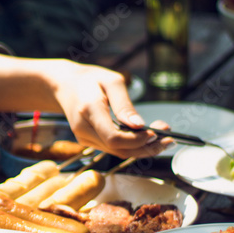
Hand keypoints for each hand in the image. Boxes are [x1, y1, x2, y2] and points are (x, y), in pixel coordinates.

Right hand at [47, 60, 167, 158]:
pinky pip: (113, 149)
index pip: (114, 137)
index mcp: (89, 110)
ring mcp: (84, 138)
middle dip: (146, 148)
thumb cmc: (89, 80)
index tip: (155, 133)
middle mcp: (84, 129)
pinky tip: (147, 138)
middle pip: (118, 149)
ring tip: (163, 138)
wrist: (64, 86)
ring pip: (117, 152)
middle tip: (169, 139)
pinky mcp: (89, 142)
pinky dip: (132, 146)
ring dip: (142, 149)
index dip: (137, 140)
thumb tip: (139, 126)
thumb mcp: (112, 82)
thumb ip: (125, 105)